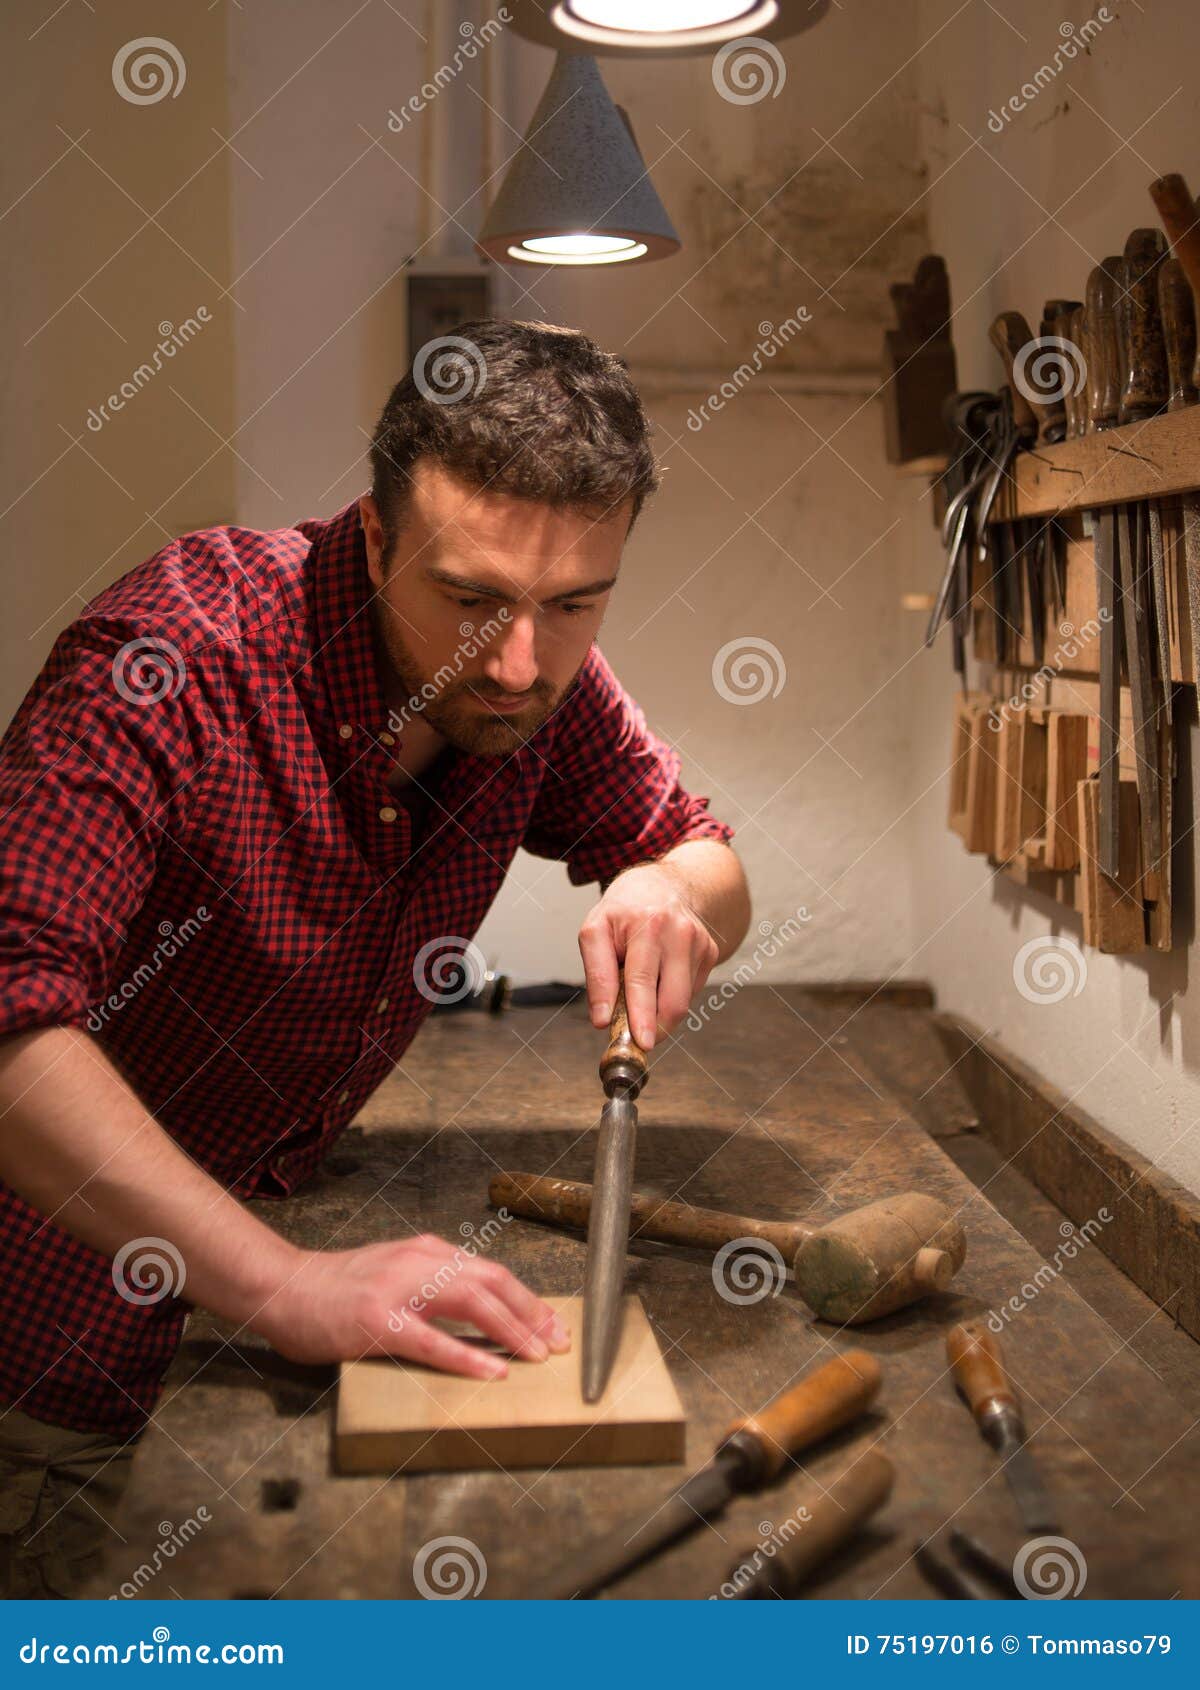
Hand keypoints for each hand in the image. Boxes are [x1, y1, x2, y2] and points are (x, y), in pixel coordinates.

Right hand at [253, 1235, 569, 1380]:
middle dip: (531, 1312)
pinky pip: (432, 1341)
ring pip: (471, 1302)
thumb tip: (482, 1309)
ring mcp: (398, 1289)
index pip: (491, 1271)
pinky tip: (493, 1371)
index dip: (527, 1298)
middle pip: (492, 1280)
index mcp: (426, 1252)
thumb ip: (433, 1284)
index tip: (552, 1323)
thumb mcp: (394, 1272)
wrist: (283, 1288)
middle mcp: (419, 1261)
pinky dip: (468, 1355)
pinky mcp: (377, 1321)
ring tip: (537, 1355)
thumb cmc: (337, 1289)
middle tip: (558, 1342)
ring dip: (512, 1329)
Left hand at [578, 861, 719, 1049]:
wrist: (662, 885)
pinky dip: (671, 995)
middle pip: (673, 999)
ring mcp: (700, 942)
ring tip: (641, 992)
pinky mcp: (710, 951)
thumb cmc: (623, 911)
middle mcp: (679, 932)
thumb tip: (601, 1019)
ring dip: (660, 1011)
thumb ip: (596, 975)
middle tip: (638, 1040)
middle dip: (655, 1028)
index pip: (642, 979)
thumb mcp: (595, 931)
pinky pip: (691, 992)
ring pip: (683, 1001)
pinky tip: (660, 975)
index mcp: (647, 925)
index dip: (641, 1015)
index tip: (641, 1043)